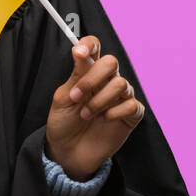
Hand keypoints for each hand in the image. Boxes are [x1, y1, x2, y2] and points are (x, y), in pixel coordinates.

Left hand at [45, 35, 145, 180]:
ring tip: (85, 114)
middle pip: (112, 61)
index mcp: (87, 72)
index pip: (94, 48)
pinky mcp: (132, 114)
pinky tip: (104, 120)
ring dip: (99, 100)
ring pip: (121, 84)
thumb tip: (80, 52)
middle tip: (77, 96)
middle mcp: (106, 80)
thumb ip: (75, 76)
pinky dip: (114, 112)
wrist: (68, 151)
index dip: (89, 45)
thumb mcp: (63, 98)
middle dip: (93, 78)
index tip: (79, 53)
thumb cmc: (64, 122)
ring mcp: (120, 96)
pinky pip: (131, 104)